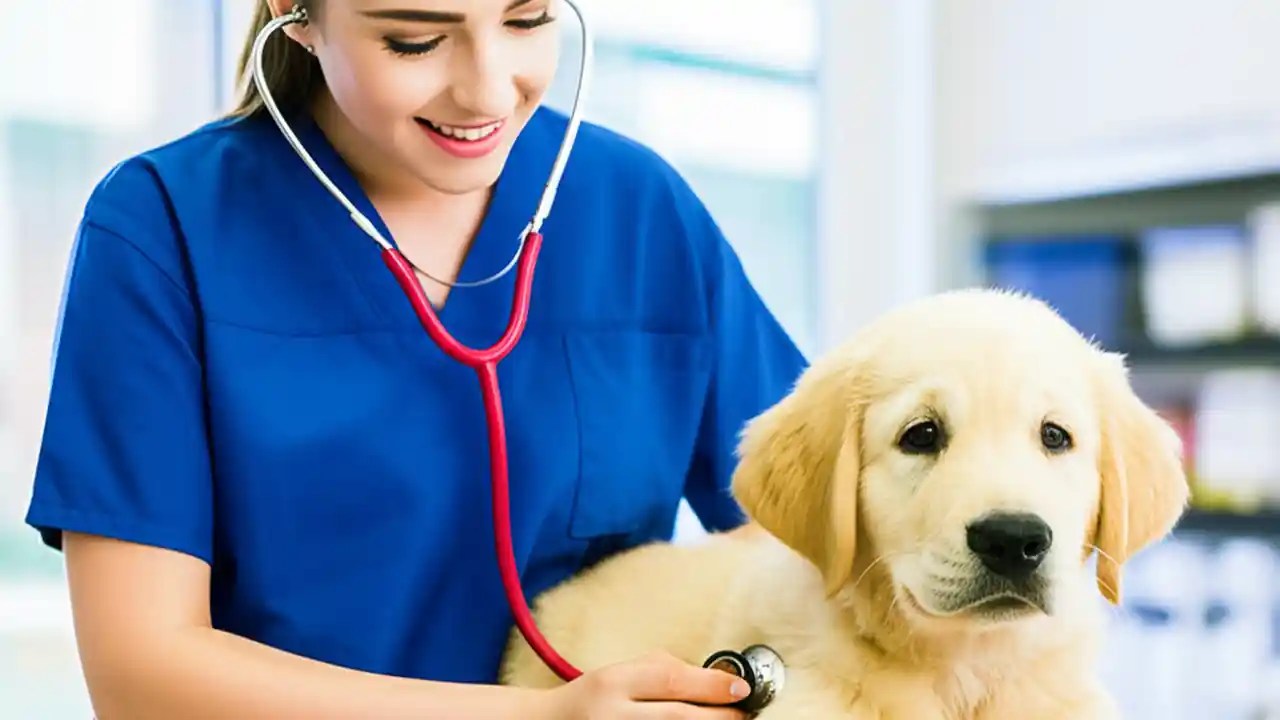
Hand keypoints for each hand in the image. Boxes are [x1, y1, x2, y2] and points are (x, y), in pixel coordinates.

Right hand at [538, 650, 751, 718]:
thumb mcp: (619, 673)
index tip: (742, 689)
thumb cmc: (592, 698)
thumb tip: (717, 682)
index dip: (711, 686)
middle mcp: (611, 717)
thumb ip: (664, 671)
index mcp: (611, 683)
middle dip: (719, 718)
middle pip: (678, 718)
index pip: (669, 681)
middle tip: (744, 715)